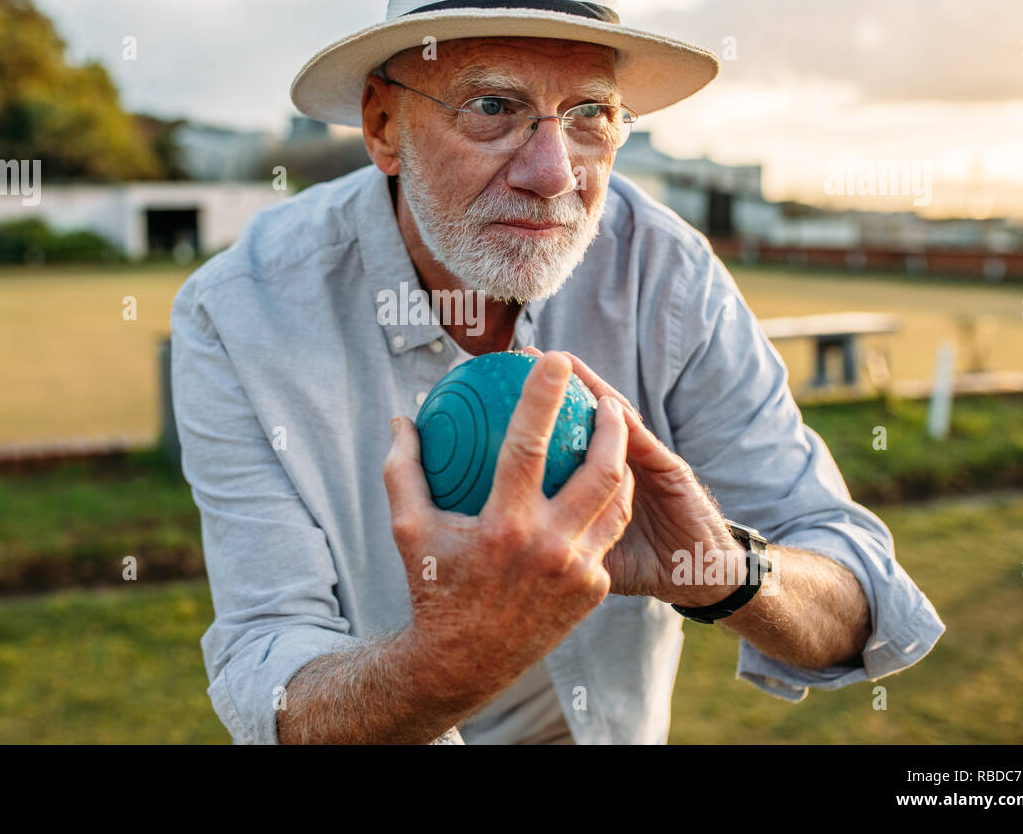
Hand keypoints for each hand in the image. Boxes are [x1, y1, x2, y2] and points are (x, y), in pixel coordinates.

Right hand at [382, 351, 633, 705]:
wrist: (463, 664)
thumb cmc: (432, 589)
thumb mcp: (409, 529)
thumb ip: (404, 470)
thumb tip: (403, 419)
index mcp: (504, 526)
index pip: (529, 444)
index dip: (544, 395)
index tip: (554, 358)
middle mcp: (549, 547)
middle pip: (599, 470)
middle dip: (611, 425)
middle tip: (605, 398)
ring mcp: (578, 572)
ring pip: (615, 502)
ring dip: (619, 463)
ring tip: (614, 435)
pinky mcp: (593, 591)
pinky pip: (604, 536)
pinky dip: (601, 508)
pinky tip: (598, 488)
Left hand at [519, 347, 746, 605]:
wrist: (696, 575)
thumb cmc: (639, 566)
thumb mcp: (581, 555)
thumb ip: (547, 538)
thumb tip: (493, 535)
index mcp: (590, 476)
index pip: (560, 435)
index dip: (534, 411)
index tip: (496, 388)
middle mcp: (618, 459)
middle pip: (582, 413)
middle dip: (554, 383)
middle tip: (523, 355)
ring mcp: (644, 460)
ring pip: (612, 415)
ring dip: (590, 385)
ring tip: (562, 360)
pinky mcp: (670, 469)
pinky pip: (643, 442)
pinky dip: (624, 423)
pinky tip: (607, 404)